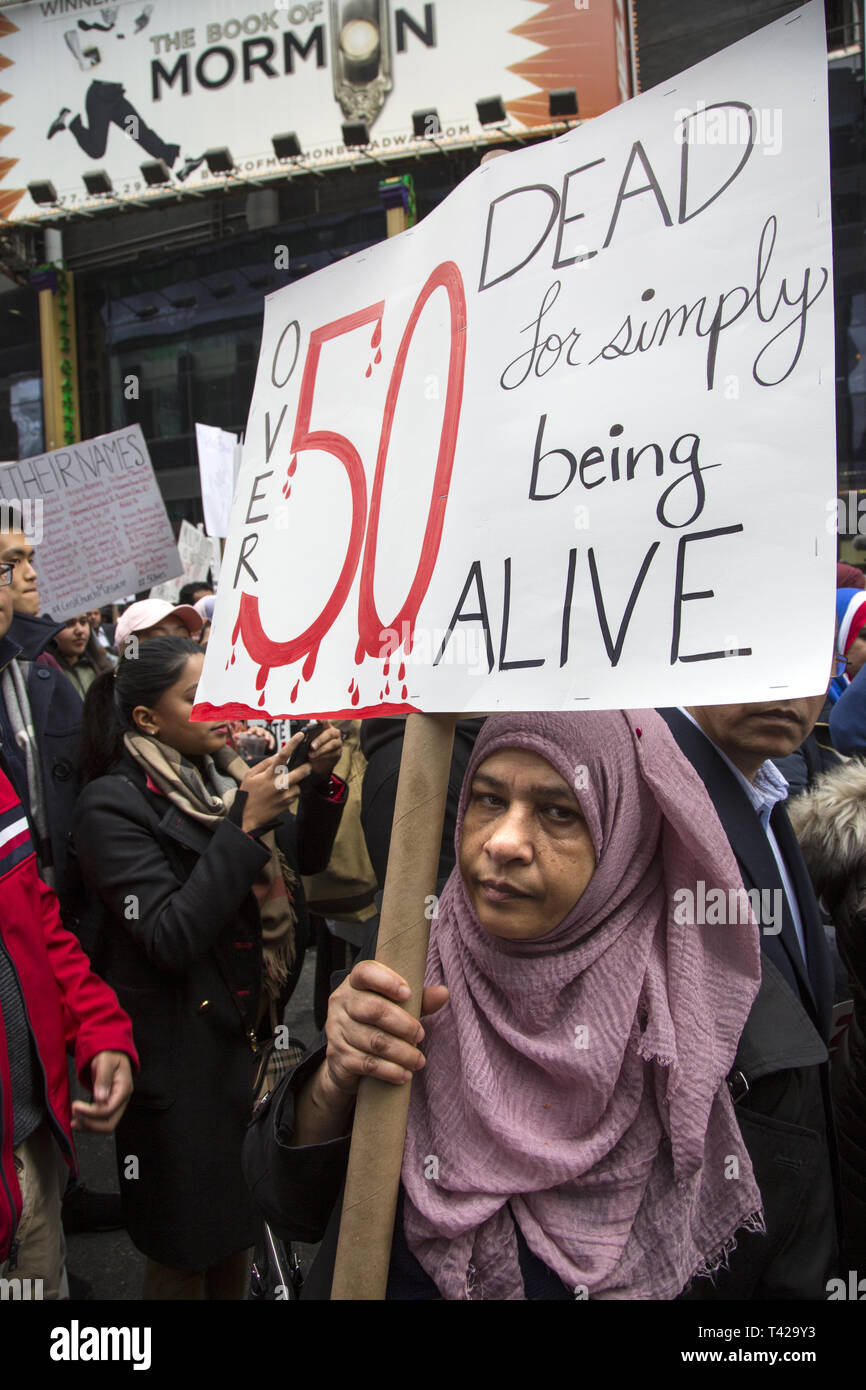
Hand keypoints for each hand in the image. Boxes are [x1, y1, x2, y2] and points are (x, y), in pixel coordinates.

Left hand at [72, 1052, 133, 1132]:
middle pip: (109, 1124)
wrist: (112, 1053)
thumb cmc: (109, 1055)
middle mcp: (123, 1100)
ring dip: (89, 1127)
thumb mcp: (105, 1062)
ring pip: (106, 1126)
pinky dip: (90, 1124)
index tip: (76, 1106)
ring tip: (74, 1122)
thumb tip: (100, 1098)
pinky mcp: (110, 1106)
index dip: (91, 1113)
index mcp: (124, 1089)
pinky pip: (102, 1122)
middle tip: (75, 1117)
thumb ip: (103, 1079)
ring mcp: (117, 1104)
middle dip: (90, 1124)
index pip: (108, 1110)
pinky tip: (79, 1121)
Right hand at [239, 732, 309, 831]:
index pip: (282, 756)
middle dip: (306, 766)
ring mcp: (285, 795)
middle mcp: (279, 784)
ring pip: (299, 784)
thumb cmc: (247, 794)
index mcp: (269, 775)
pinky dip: (292, 791)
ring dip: (296, 782)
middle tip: (307, 764)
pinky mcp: (288, 803)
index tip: (300, 736)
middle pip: (300, 771)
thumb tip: (276, 756)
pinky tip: (282, 793)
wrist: (247, 817)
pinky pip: (295, 793)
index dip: (292, 744)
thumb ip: (264, 764)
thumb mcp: (250, 776)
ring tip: (285, 784)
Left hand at [305, 722, 341, 787]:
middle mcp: (334, 733)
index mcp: (326, 726)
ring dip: (321, 750)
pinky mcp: (338, 752)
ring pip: (331, 744)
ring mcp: (338, 742)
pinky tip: (314, 759)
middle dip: (320, 740)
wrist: (319, 762)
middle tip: (311, 746)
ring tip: (310, 755)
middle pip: (329, 734)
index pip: (325, 721)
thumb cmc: (314, 747)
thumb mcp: (310, 739)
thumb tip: (302, 733)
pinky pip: (332, 754)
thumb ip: (309, 734)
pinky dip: (322, 756)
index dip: (322, 720)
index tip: (317, 720)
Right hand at [323, 959, 449, 1096]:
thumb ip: (419, 1000)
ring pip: (373, 1041)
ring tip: (419, 1060)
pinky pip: (367, 1063)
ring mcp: (336, 1031)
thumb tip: (443, 993)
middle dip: (403, 1025)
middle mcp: (341, 1003)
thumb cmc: (375, 1025)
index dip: (387, 981)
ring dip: (402, 1053)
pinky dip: (390, 1070)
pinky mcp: (338, 1057)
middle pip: (373, 1010)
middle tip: (421, 1035)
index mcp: (354, 984)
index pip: (365, 972)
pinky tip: (404, 1074)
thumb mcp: (396, 1008)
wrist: (345, 1061)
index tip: (408, 993)